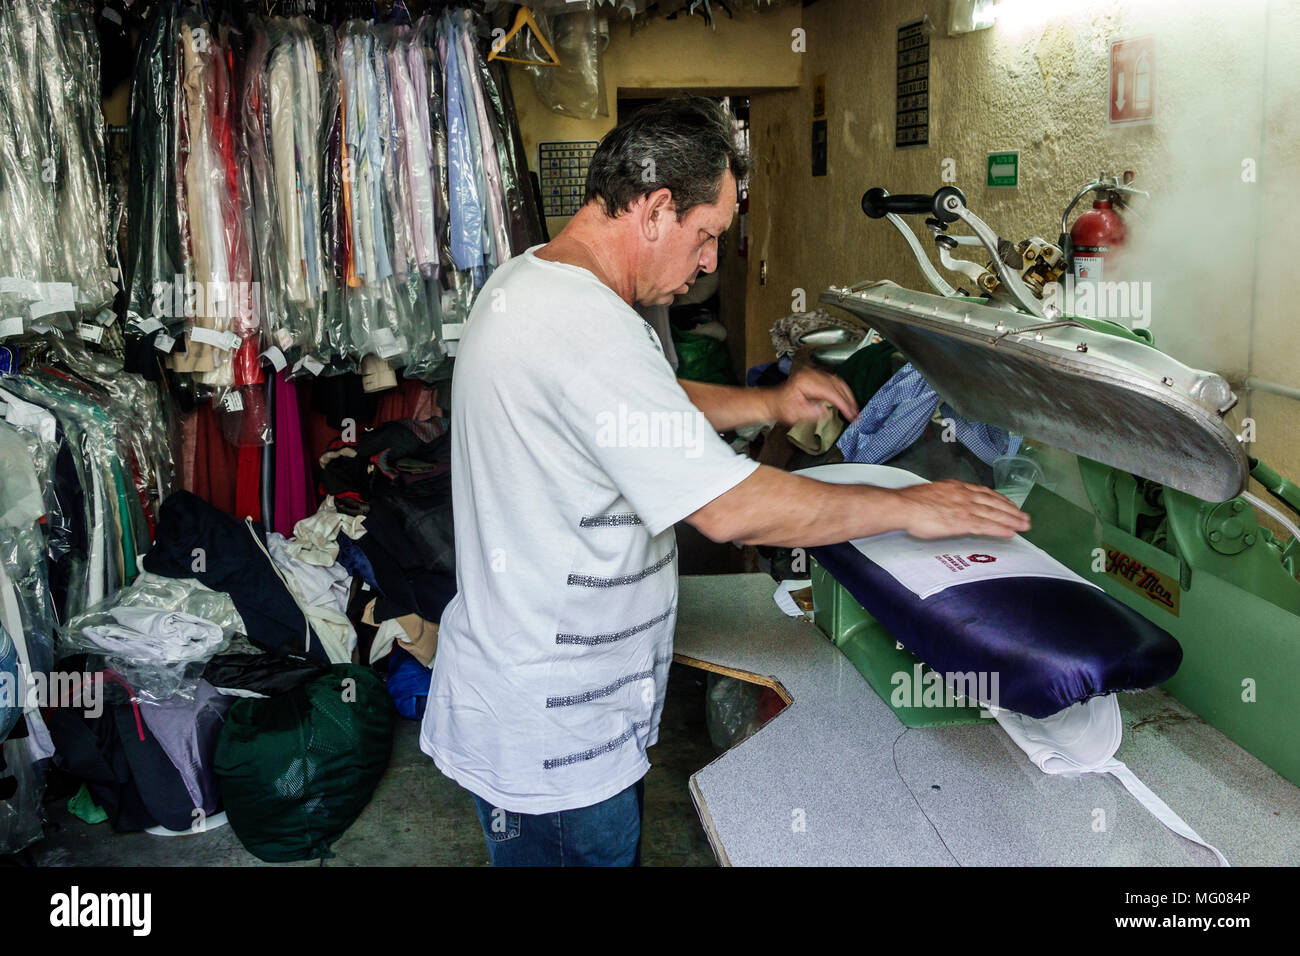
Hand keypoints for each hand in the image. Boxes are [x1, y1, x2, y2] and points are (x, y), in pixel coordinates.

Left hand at [766, 369, 858, 425]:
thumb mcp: (794, 414)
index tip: (850, 414)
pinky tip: (847, 401)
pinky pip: (835, 382)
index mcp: (805, 382)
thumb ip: (810, 412)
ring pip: (838, 382)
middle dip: (849, 400)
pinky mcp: (817, 377)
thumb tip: (824, 411)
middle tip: (856, 414)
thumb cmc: (782, 407)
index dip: (842, 403)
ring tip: (854, 409)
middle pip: (837, 384)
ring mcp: (814, 374)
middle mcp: (811, 374)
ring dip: (848, 396)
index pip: (830, 391)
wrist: (775, 401)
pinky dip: (843, 391)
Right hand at [893, 480, 1030, 538]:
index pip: (984, 492)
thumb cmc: (911, 502)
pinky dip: (1000, 529)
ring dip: (1012, 520)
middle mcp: (964, 495)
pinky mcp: (962, 521)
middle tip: (1025, 517)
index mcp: (957, 488)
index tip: (1009, 503)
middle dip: (1012, 510)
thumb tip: (947, 504)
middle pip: (994, 503)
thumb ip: (945, 497)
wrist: (903, 506)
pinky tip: (1010, 533)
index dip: (1000, 499)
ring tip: (1024, 526)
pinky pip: (986, 526)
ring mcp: (964, 508)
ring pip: (994, 514)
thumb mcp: (932, 492)